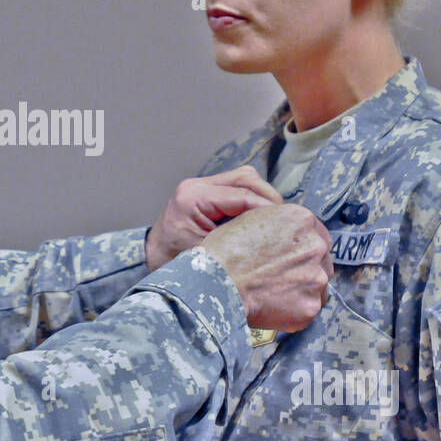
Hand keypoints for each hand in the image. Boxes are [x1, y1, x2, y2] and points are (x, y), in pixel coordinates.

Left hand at [146, 166, 282, 270]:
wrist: (153, 258)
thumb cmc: (176, 261)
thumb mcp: (209, 254)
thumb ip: (237, 241)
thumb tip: (274, 237)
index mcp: (193, 197)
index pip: (242, 195)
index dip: (268, 208)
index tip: (287, 223)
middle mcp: (197, 185)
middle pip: (246, 178)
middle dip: (269, 197)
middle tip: (285, 220)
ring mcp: (202, 185)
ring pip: (245, 179)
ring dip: (263, 196)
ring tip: (275, 219)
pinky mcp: (207, 191)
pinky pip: (238, 187)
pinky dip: (253, 199)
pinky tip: (261, 218)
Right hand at [201, 204, 332, 331]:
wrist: (217, 285)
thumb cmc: (224, 252)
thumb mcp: (249, 219)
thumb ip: (276, 224)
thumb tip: (284, 234)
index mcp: (301, 219)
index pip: (317, 232)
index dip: (302, 245)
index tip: (291, 255)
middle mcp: (316, 246)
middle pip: (322, 258)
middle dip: (306, 266)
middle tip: (281, 275)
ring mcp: (316, 277)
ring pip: (318, 284)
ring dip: (303, 287)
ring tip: (275, 293)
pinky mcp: (310, 306)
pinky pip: (309, 307)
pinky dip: (295, 309)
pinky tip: (274, 306)